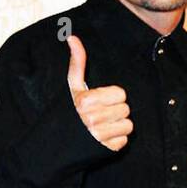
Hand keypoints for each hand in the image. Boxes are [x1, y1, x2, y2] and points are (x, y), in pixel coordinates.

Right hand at [66, 34, 132, 151]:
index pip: (121, 94)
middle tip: (102, 115)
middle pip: (126, 109)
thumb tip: (72, 37)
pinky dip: (117, 140)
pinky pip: (125, 140)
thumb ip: (77, 62)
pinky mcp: (106, 150)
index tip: (100, 101)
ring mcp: (100, 137)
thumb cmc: (69, 111)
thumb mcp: (73, 87)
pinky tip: (104, 138)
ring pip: (128, 126)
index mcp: (86, 101)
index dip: (112, 97)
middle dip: (116, 111)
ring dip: (119, 126)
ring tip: (104, 126)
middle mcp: (93, 119)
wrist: (58, 144)